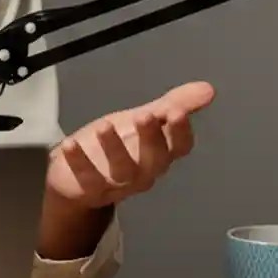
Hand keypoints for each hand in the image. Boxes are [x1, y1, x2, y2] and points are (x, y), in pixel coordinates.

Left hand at [46, 81, 214, 211]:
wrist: (78, 177)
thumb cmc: (118, 145)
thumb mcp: (144, 120)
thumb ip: (173, 105)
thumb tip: (208, 89)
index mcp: (160, 153)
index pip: (180, 146)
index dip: (181, 131)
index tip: (177, 111)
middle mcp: (144, 171)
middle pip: (154, 159)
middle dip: (151, 138)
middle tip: (145, 115)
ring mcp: (117, 183)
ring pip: (122, 170)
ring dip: (114, 148)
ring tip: (104, 125)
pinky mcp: (89, 188)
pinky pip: (87, 179)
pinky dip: (78, 162)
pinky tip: (69, 143)